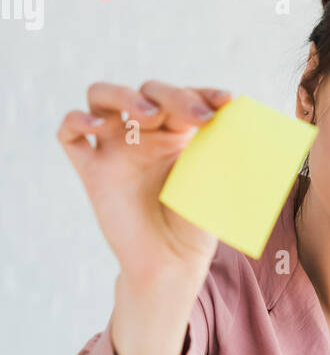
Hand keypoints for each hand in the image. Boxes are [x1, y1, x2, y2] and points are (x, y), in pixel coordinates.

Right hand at [57, 81, 233, 288]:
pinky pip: (69, 134)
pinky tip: (97, 126)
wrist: (172, 263)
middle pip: (147, 91)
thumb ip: (220, 144)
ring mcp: (116, 149)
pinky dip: (77, 120)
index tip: (226, 101)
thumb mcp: (218, 178)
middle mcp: (145, 135)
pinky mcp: (93, 172)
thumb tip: (235, 111)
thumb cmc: (198, 223)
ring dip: (124, 96)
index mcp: (179, 133)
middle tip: (196, 117)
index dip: (205, 93)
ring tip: (148, 115)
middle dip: (173, 96)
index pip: (186, 95)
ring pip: (101, 97)